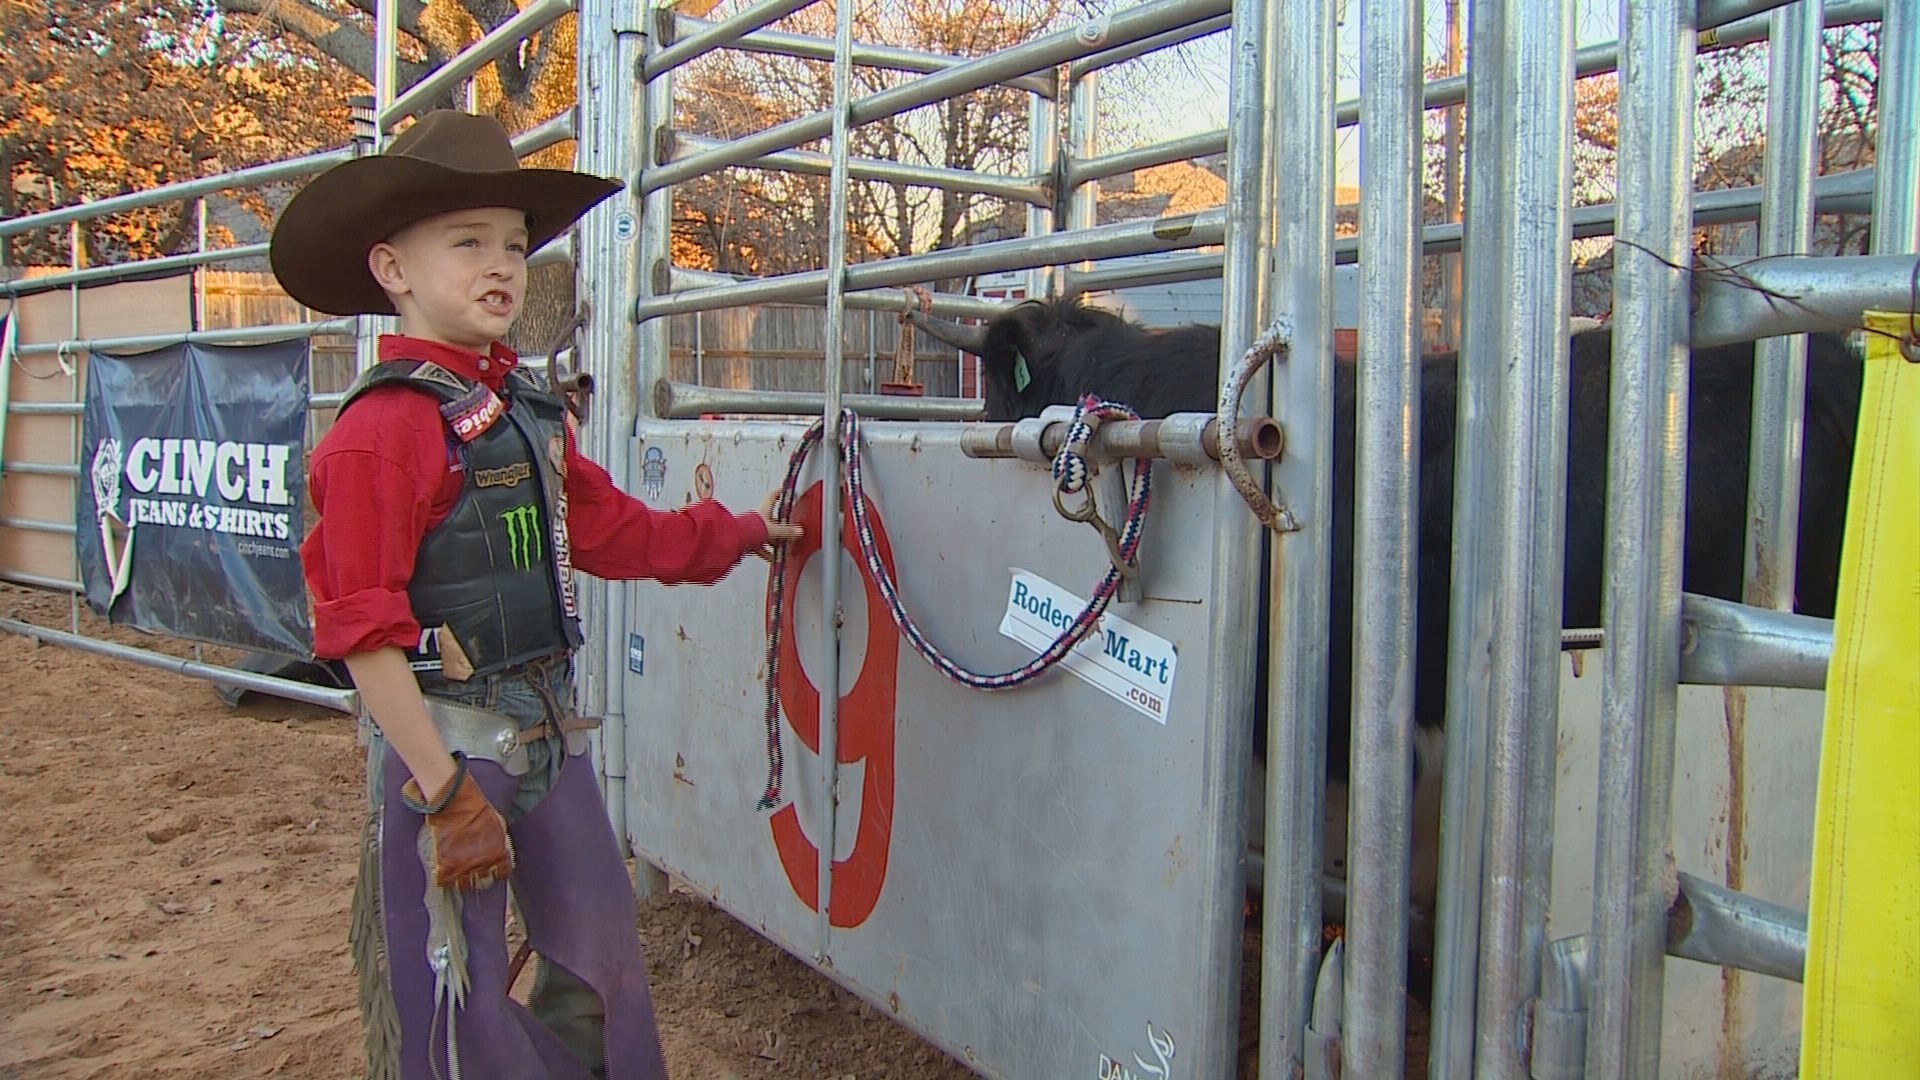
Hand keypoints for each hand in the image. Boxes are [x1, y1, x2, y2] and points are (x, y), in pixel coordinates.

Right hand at [401, 759, 512, 890]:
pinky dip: (442, 878)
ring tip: (456, 872)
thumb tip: (496, 847)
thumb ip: (497, 840)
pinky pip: (443, 882)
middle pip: (482, 883)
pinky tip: (442, 871)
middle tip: (471, 872)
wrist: (457, 802)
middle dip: (478, 878)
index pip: (503, 873)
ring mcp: (464, 867)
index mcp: (499, 853)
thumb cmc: (476, 808)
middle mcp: (483, 863)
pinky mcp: (445, 865)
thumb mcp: (497, 824)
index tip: (493, 872)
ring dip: (460, 880)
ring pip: (463, 886)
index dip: (497, 873)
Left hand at [753, 489, 804, 560]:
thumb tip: (798, 531)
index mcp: (764, 509)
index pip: (773, 496)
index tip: (785, 492)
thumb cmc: (750, 529)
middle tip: (790, 531)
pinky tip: (772, 559)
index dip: (779, 493)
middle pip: (772, 519)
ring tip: (783, 548)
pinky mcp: (749, 540)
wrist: (735, 540)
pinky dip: (767, 553)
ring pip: (767, 534)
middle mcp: (758, 518)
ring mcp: (753, 529)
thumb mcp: (774, 530)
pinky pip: (761, 547)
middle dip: (781, 525)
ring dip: (775, 541)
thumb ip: (787, 532)